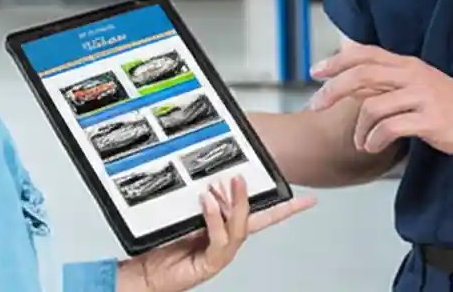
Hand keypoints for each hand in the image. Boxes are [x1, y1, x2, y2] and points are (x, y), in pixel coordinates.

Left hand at [117, 176, 315, 291]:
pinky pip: (219, 240)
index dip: (285, 207)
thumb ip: (200, 203)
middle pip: (256, 220)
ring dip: (236, 205)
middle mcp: (227, 242)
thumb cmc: (163, 246)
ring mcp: (220, 254)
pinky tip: (208, 204)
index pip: (261, 214)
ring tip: (229, 184)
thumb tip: (212, 183)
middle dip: (266, 202)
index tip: (307, 200)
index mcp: (225, 229)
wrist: (145, 274)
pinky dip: (215, 220)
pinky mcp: (209, 263)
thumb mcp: (184, 216)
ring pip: (239, 229)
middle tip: (248, 176)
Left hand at [309, 42, 452, 156]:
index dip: (336, 61)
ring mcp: (421, 97)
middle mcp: (412, 75)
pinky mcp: (429, 120)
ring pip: (372, 105)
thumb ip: (388, 82)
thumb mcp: (418, 85)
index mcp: (407, 64)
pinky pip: (390, 128)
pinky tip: (373, 147)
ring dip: (358, 128)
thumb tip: (353, 80)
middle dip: (332, 90)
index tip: (315, 71)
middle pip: (361, 74)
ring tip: (360, 141)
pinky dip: (374, 139)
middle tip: (316, 106)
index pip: (364, 54)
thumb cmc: (450, 105)